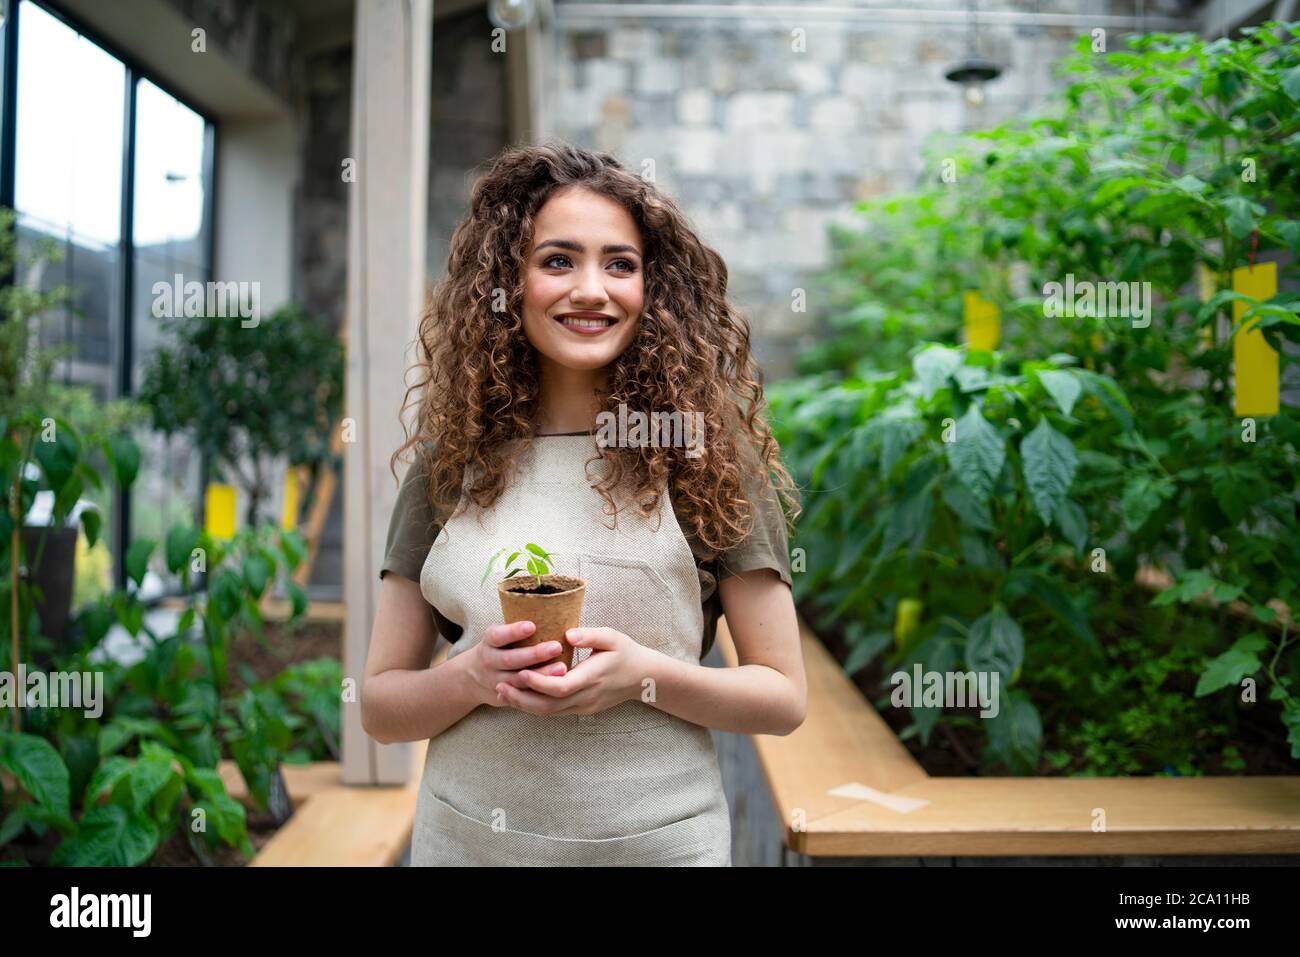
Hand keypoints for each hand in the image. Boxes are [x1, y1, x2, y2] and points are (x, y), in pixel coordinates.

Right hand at [465, 620, 569, 707]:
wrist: (471, 678)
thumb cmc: (497, 649)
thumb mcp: (498, 636)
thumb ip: (516, 629)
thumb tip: (552, 608)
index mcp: (489, 642)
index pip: (498, 636)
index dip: (513, 632)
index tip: (532, 626)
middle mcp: (489, 661)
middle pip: (510, 660)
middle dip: (534, 654)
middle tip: (557, 646)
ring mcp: (495, 681)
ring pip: (518, 680)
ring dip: (541, 674)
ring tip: (562, 667)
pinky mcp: (504, 697)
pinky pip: (522, 696)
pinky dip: (539, 691)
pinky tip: (557, 685)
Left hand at [493, 627, 655, 717]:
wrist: (643, 678)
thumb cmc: (625, 652)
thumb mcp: (612, 637)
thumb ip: (590, 635)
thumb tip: (568, 634)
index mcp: (593, 677)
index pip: (561, 687)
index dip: (539, 682)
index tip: (520, 672)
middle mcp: (587, 696)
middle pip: (549, 706)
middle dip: (522, 698)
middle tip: (500, 686)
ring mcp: (584, 706)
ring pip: (549, 712)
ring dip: (525, 705)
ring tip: (503, 692)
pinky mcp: (581, 709)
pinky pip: (554, 711)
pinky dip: (535, 706)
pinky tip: (520, 696)